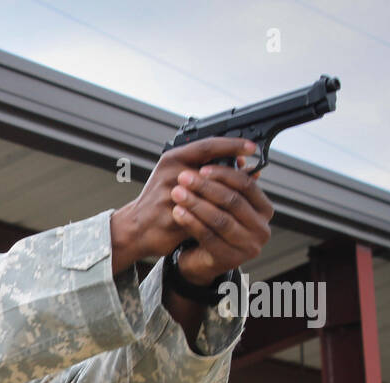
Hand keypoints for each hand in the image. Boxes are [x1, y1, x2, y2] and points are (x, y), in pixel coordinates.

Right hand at [111, 137, 274, 281]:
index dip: (232, 145)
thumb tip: (244, 166)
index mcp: (172, 159)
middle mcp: (171, 174)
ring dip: (230, 195)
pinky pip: (204, 216)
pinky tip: (232, 216)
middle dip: (236, 173)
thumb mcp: (178, 177)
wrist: (134, 228)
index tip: (252, 148)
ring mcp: (171, 196)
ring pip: (212, 194)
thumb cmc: (159, 201)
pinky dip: (219, 215)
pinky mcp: (173, 217)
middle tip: (255, 174)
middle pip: (214, 169)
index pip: (208, 146)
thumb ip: (207, 170)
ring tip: (245, 197)